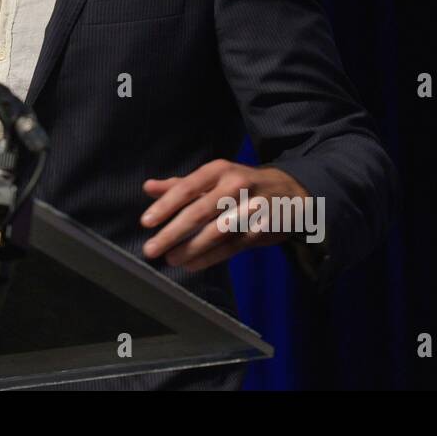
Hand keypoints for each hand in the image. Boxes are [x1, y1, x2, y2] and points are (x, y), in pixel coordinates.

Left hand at [139, 159, 308, 271]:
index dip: (166, 205)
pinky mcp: (263, 229)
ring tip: (171, 259)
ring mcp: (251, 208)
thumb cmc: (240, 184)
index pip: (188, 188)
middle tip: (151, 249)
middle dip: (173, 232)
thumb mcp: (213, 177)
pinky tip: (192, 265)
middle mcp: (235, 186)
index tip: (146, 222)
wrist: (290, 192)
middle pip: (200, 211)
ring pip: (217, 231)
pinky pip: (232, 246)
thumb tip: (148, 187)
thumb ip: (180, 185)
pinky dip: (211, 257)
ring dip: (191, 248)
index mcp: (219, 170)